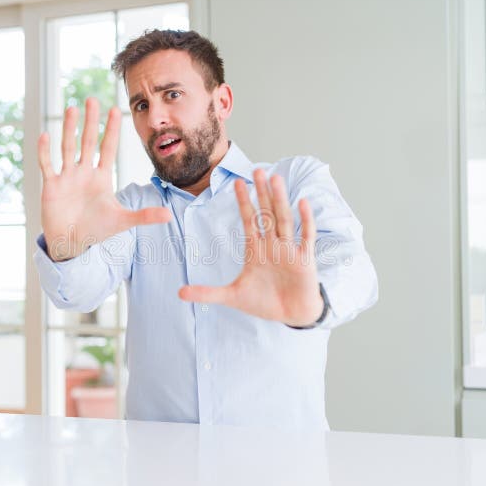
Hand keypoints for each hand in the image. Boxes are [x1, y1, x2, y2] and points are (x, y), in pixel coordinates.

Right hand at [38, 98, 170, 260]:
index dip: (111, 130)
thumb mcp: (122, 221)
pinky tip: (45, 135)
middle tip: (92, 99)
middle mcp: (84, 172)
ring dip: (69, 129)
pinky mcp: (51, 186)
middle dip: (90, 121)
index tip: (115, 109)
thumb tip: (168, 216)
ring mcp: (67, 177)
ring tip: (71, 108)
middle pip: (87, 141)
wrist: (72, 243)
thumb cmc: (97, 230)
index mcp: (101, 177)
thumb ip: (144, 216)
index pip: (108, 148)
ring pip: (67, 147)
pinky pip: (47, 164)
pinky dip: (45, 151)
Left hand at [178, 169, 323, 326]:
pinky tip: (303, 203)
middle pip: (266, 213)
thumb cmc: (264, 302)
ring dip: (280, 200)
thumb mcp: (233, 296)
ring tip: (276, 180)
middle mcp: (272, 245)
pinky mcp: (304, 260)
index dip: (243, 201)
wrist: (291, 315)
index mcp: (256, 250)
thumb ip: (207, 293)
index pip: (248, 220)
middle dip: (261, 193)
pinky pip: (306, 237)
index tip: (236, 182)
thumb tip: (180, 294)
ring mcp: (289, 250)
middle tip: (258, 169)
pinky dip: (306, 221)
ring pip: (284, 220)